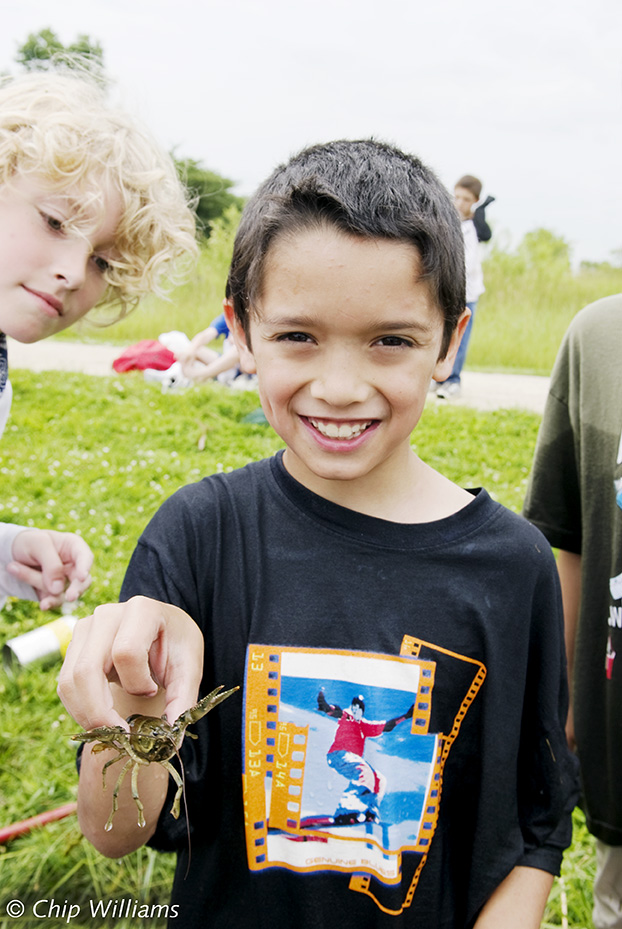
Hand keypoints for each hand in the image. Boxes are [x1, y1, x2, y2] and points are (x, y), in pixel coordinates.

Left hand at [8, 529, 92, 609]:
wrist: (13, 554)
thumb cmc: (29, 543)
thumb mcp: (38, 545)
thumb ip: (51, 564)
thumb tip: (59, 589)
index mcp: (74, 547)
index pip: (85, 557)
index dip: (85, 567)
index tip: (82, 577)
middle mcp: (73, 566)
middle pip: (82, 581)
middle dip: (75, 589)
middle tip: (70, 597)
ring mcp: (64, 581)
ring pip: (62, 591)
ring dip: (37, 582)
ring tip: (13, 566)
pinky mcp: (54, 593)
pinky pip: (53, 600)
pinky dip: (47, 601)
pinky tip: (43, 605)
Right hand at [57, 595, 203, 730]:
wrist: (162, 633)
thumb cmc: (176, 647)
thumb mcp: (189, 669)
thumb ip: (182, 701)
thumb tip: (171, 741)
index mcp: (142, 609)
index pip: (126, 653)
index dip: (138, 683)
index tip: (154, 691)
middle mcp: (107, 614)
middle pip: (87, 670)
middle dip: (101, 712)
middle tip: (122, 736)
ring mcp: (85, 628)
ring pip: (69, 681)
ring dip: (88, 715)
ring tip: (113, 729)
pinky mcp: (73, 646)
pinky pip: (65, 685)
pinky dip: (80, 709)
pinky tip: (102, 717)